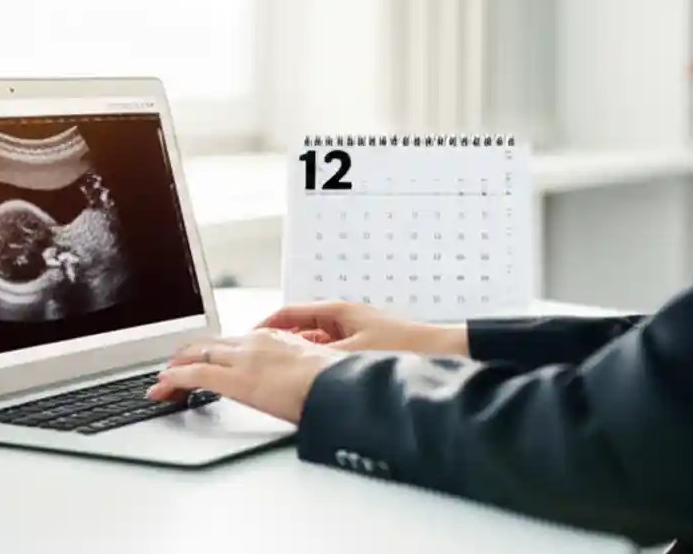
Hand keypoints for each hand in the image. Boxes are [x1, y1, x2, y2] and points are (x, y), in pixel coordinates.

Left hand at [145, 329, 345, 422]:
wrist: (342, 386)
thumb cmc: (337, 382)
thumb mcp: (316, 371)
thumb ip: (300, 372)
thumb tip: (300, 386)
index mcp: (276, 338)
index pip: (233, 342)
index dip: (212, 352)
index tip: (204, 361)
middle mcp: (255, 342)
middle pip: (209, 346)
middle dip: (186, 358)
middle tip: (172, 370)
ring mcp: (244, 358)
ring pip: (196, 357)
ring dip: (175, 369)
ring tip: (162, 382)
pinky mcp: (236, 378)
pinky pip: (194, 375)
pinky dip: (173, 379)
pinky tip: (163, 387)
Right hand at [257, 301, 468, 355]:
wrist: (443, 351)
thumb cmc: (405, 346)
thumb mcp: (353, 356)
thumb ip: (320, 359)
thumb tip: (294, 365)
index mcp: (337, 311)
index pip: (288, 312)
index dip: (265, 325)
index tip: (249, 339)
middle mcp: (343, 318)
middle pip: (298, 328)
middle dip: (278, 342)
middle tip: (258, 359)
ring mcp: (353, 331)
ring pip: (313, 342)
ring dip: (298, 355)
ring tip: (281, 372)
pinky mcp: (363, 346)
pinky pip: (329, 352)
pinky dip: (316, 363)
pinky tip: (312, 380)